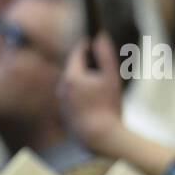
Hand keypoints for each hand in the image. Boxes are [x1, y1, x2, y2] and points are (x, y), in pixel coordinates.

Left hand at [59, 34, 126, 154]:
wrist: (100, 138)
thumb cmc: (108, 107)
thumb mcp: (112, 78)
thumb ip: (106, 55)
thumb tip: (100, 36)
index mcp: (71, 76)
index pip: (77, 54)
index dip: (87, 47)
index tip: (95, 42)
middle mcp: (62, 88)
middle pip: (75, 70)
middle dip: (88, 66)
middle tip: (102, 65)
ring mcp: (62, 103)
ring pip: (74, 86)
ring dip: (85, 83)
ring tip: (101, 87)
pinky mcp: (66, 115)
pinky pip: (74, 100)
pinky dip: (84, 98)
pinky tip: (97, 104)